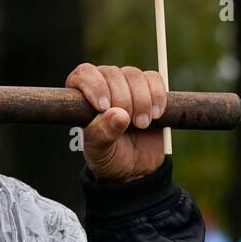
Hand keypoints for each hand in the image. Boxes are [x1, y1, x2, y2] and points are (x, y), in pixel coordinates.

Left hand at [66, 63, 167, 182]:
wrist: (135, 168)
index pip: (84, 74)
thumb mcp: (100, 151)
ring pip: (134, 75)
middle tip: (130, 123)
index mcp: (82, 95)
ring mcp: (127, 84)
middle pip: (112, 73)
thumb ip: (104, 133)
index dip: (95, 86)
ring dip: (141, 100)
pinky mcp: (149, 88)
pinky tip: (156, 115)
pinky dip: (157, 96)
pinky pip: (154, 79)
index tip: (104, 107)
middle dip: (123, 99)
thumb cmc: (109, 156)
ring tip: (142, 124)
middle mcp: (103, 84)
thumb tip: (119, 114)